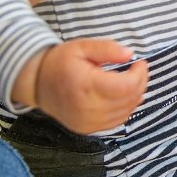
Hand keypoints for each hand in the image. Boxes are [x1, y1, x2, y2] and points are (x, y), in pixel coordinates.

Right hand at [21, 38, 147, 133]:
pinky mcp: (87, 129)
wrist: (36, 84)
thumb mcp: (80, 47)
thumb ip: (106, 49)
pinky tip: (123, 96)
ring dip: (135, 96)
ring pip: (126, 112)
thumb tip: (129, 54)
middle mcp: (87, 108)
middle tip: (138, 70)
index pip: (126, 86)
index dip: (140, 75)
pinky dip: (126, 108)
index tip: (140, 63)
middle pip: (129, 100)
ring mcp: (88, 122)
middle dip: (140, 83)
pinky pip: (117, 121)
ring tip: (131, 81)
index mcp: (86, 86)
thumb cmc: (59, 62)